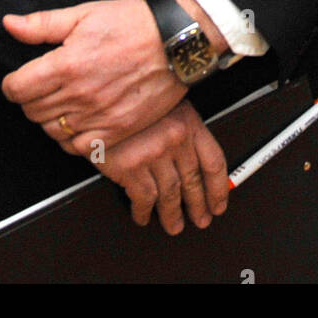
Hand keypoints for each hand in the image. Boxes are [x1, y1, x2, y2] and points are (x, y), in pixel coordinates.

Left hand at [1, 0, 184, 154]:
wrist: (174, 42)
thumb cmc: (131, 23)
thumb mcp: (83, 14)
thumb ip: (42, 24)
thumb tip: (9, 24)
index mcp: (66, 65)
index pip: (17, 89)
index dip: (12, 84)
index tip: (18, 80)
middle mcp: (79, 95)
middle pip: (32, 111)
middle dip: (29, 99)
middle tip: (40, 88)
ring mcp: (98, 117)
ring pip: (52, 131)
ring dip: (49, 119)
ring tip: (59, 103)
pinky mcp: (117, 131)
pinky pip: (79, 148)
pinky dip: (71, 139)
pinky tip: (76, 122)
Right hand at [95, 100, 228, 235]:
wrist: (99, 93)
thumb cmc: (131, 96)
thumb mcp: (164, 102)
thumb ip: (181, 128)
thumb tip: (195, 160)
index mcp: (188, 123)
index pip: (213, 162)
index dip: (218, 188)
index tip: (218, 202)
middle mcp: (175, 140)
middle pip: (193, 182)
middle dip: (198, 206)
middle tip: (200, 218)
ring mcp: (153, 155)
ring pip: (170, 196)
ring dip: (172, 215)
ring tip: (174, 224)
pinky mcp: (130, 167)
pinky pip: (143, 199)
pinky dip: (144, 212)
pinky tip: (143, 215)